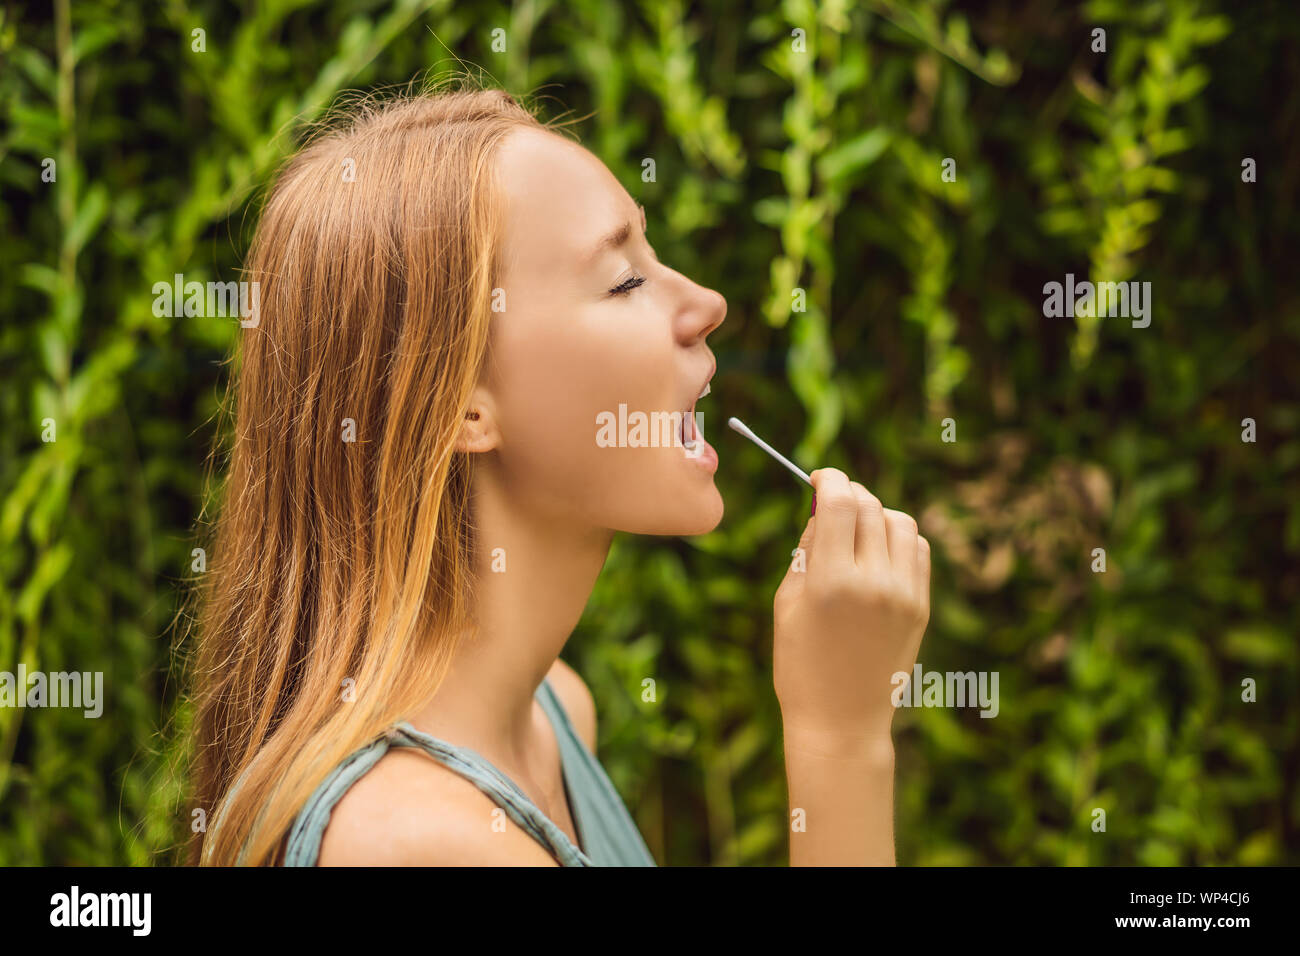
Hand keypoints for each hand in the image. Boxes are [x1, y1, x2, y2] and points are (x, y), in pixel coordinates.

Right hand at [773, 468, 930, 746]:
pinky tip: (878, 551)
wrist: (841, 722)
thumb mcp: (787, 602)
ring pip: (899, 521)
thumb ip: (807, 550)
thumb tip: (823, 508)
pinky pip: (917, 549)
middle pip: (870, 507)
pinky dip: (898, 538)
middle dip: (849, 495)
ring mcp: (903, 595)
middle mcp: (874, 583)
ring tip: (856, 531)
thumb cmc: (800, 664)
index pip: (841, 502)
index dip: (829, 479)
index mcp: (832, 582)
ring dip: (876, 514)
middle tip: (832, 502)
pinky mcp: (921, 607)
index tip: (818, 478)